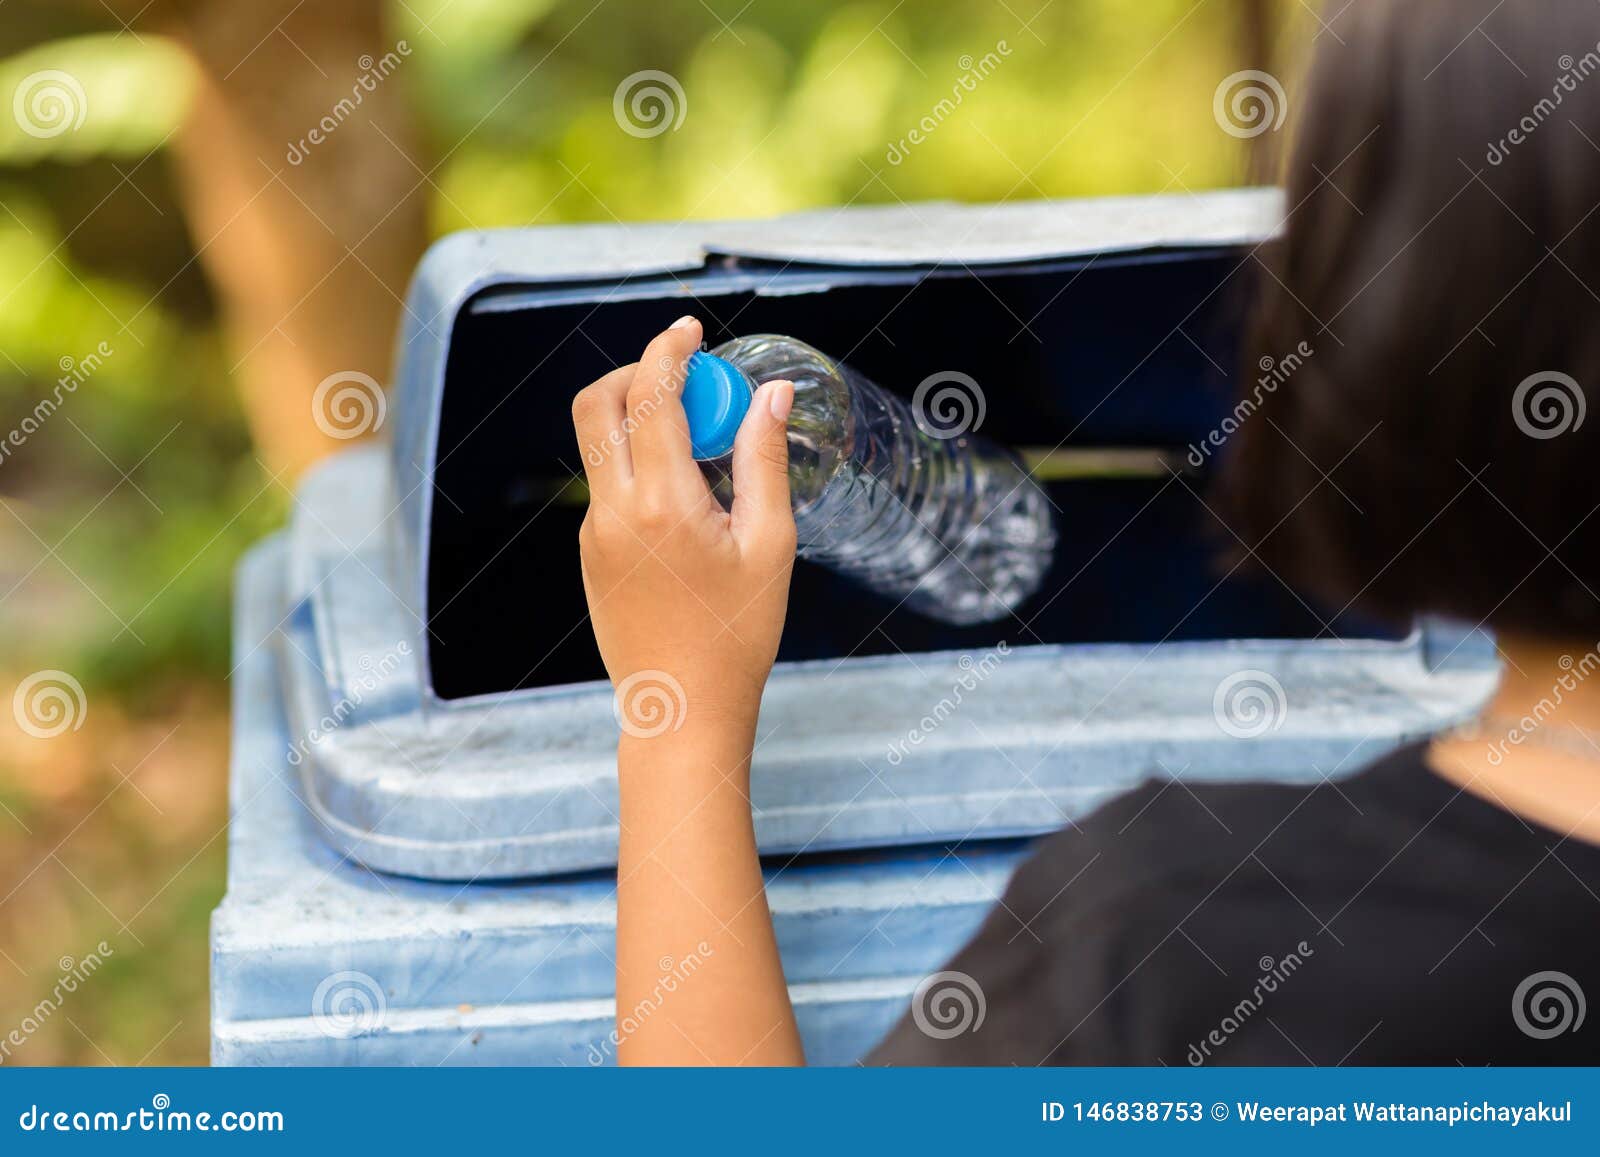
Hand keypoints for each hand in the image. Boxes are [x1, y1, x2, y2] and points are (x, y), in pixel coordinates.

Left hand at [572, 316, 796, 735]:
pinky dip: (638, 464)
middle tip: (683, 377)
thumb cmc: (736, 635)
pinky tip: (686, 495)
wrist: (683, 710)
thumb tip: (771, 395)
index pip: (651, 395)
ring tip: (699, 443)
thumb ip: (764, 460)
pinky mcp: (591, 555)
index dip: (670, 349)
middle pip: (597, 404)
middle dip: (635, 374)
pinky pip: (606, 487)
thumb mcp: (769, 544)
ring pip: (599, 446)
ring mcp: (593, 534)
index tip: (692, 330)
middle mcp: (613, 511)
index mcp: (661, 503)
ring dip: (638, 420)